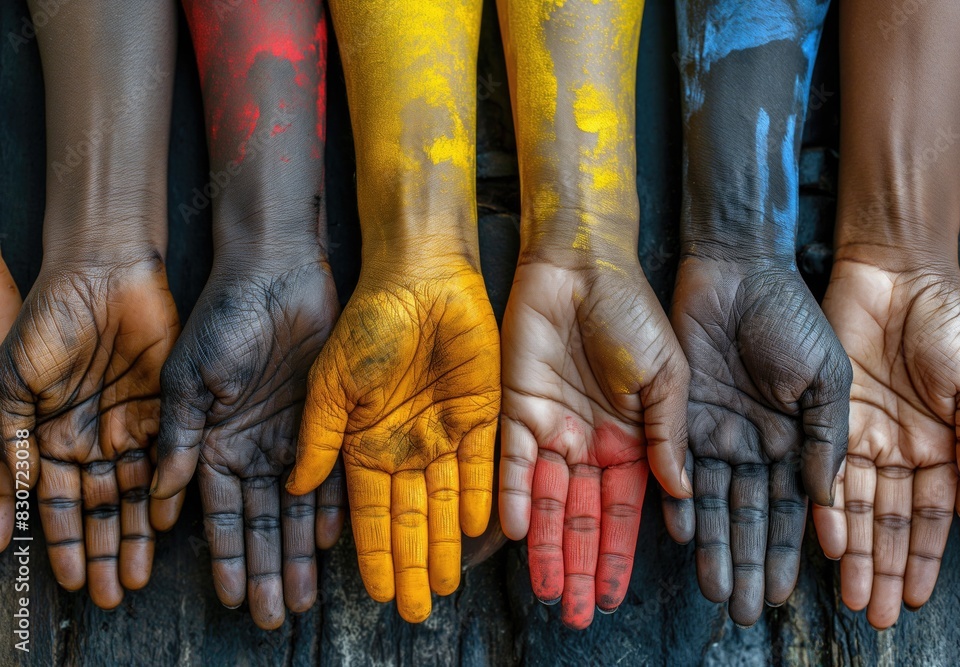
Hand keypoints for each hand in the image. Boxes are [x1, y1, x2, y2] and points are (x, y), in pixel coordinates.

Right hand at [0, 256, 179, 607]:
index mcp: (52, 438)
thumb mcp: (12, 388)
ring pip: (137, 491)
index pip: (59, 505)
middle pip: (102, 508)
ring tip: (138, 574)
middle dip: (105, 551)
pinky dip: (169, 490)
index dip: (65, 543)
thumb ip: (5, 451)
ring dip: (137, 534)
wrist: (102, 273)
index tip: (71, 581)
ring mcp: (132, 425)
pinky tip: (168, 522)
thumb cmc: (48, 324)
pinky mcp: (168, 408)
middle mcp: (94, 439)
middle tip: (112, 593)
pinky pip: (170, 458)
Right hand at [152, 259, 343, 629]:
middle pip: (262, 523)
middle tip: (274, 616)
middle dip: (267, 570)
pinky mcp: (329, 419)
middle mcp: (253, 448)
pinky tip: (333, 541)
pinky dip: (332, 506)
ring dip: (300, 552)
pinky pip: (332, 473)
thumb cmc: (223, 318)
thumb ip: (180, 437)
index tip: (232, 598)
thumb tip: (160, 499)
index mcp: (213, 443)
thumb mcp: (191, 378)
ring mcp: (293, 436)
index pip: (220, 515)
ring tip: (304, 597)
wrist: (277, 273)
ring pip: (298, 508)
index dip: (226, 557)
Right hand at [287, 258, 499, 622]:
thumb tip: (299, 490)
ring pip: (446, 504)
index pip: (369, 513)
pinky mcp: (482, 415)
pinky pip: (483, 470)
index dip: (373, 554)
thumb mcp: (332, 380)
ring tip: (444, 588)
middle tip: (415, 611)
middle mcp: (405, 446)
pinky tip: (479, 535)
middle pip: (410, 520)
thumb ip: (320, 435)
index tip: (375, 594)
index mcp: (365, 442)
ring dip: (446, 545)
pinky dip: (482, 502)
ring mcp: (445, 433)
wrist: (422, 276)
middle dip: (411, 566)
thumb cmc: (369, 322)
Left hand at [499, 259, 689, 629]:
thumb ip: (668, 436)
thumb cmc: (634, 312)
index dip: (616, 554)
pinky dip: (510, 497)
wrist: (583, 264)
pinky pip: (509, 463)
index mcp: (630, 440)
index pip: (622, 512)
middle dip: (576, 566)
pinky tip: (513, 535)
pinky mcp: (513, 409)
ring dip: (543, 548)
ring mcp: (550, 428)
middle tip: (572, 615)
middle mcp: (587, 443)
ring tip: (544, 592)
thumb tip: (680, 495)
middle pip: (580, 518)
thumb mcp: (668, 377)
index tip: (609, 597)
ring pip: (544, 501)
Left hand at [669, 255, 849, 625]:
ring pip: (710, 502)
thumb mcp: (827, 379)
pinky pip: (674, 467)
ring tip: (716, 590)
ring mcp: (711, 431)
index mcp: (791, 439)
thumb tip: (826, 506)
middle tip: (744, 609)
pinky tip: (683, 537)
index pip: (790, 510)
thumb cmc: (791, 317)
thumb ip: (825, 441)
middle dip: (746, 562)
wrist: (738, 271)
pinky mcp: (674, 414)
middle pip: (747, 516)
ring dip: (713, 546)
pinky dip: (678, 501)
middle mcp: (749, 443)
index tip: (784, 594)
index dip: (786, 553)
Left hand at [813, 258, 959, 627]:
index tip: (927, 595)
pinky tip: (824, 543)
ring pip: (853, 508)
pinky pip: (819, 472)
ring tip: (851, 596)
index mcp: (942, 445)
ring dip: (852, 553)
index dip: (933, 553)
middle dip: (887, 568)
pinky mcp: (822, 419)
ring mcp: (858, 436)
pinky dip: (822, 508)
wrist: (893, 273)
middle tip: (879, 614)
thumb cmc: (946, 321)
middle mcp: (898, 449)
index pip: (938, 514)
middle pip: (890, 522)